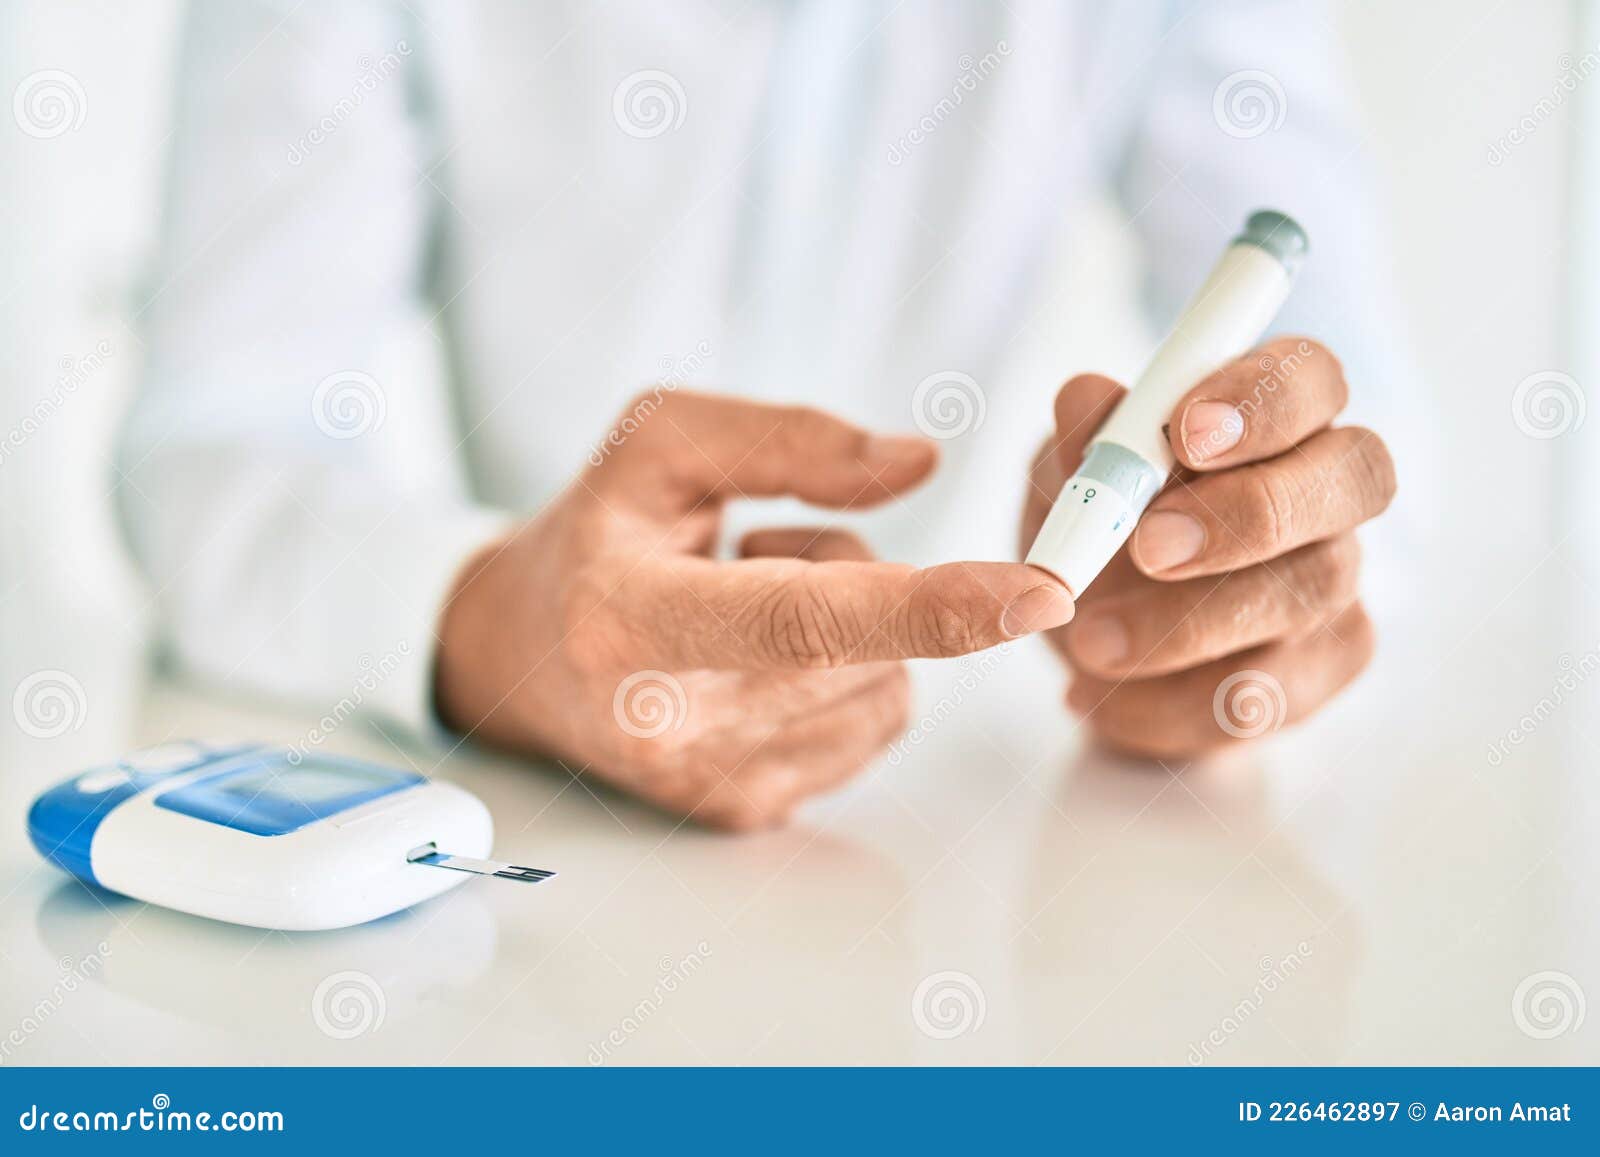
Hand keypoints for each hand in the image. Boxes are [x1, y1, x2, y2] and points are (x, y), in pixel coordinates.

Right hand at [437, 390, 1074, 828]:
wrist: (520, 657)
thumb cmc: (597, 534)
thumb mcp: (658, 442)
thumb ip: (789, 441)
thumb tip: (922, 462)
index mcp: (629, 619)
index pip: (801, 620)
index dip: (928, 607)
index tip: (1037, 595)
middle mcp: (668, 725)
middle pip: (861, 650)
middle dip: (858, 574)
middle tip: (755, 553)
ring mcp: (710, 784)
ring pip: (887, 689)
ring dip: (854, 629)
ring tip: (746, 609)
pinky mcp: (744, 813)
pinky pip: (872, 727)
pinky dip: (849, 678)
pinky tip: (762, 663)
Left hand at [1020, 338, 1395, 758]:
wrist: (1096, 637)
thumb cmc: (1102, 527)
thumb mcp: (1071, 476)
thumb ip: (1084, 440)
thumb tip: (1086, 401)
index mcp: (1275, 415)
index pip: (1312, 376)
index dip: (1263, 399)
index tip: (1185, 432)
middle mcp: (1328, 489)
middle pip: (1356, 474)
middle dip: (1251, 511)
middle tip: (1149, 546)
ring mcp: (1336, 580)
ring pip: (1306, 592)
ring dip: (1186, 624)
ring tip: (1091, 641)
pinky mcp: (1320, 669)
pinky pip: (1265, 694)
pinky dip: (1169, 702)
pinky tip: (1101, 697)